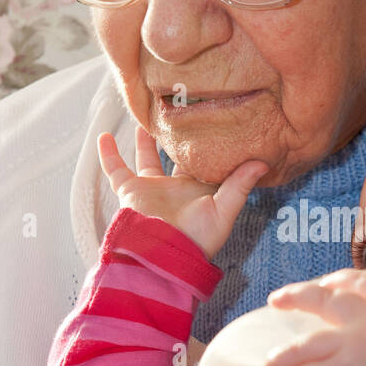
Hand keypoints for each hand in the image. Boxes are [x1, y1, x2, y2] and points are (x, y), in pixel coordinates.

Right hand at [98, 126, 266, 256]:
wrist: (162, 253)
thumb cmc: (197, 239)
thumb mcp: (224, 211)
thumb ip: (240, 185)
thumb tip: (262, 162)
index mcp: (201, 191)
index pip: (210, 163)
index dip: (214, 145)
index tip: (219, 120)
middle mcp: (177, 187)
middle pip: (179, 156)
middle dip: (181, 139)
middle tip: (183, 113)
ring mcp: (153, 188)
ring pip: (148, 158)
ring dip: (146, 140)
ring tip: (147, 118)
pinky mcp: (131, 190)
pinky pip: (116, 169)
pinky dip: (108, 154)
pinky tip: (103, 135)